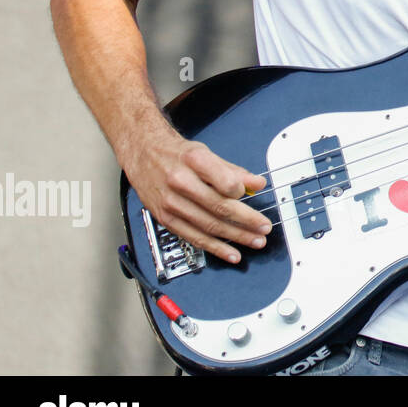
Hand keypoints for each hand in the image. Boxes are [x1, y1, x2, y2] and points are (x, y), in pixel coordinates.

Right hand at [125, 132, 270, 263]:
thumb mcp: (205, 152)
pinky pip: (194, 237)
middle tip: (264, 227)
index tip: (254, 193)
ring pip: (209, 225)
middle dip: (246, 220)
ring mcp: (171, 203)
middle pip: (219, 206)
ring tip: (255, 241)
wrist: (143, 154)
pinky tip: (231, 253)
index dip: (241, 191)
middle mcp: (180, 181)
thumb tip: (257, 183)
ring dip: (236, 237)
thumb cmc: (177, 154)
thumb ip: (232, 170)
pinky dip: (215, 248)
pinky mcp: (166, 219)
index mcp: (194, 160)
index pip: (223, 180)